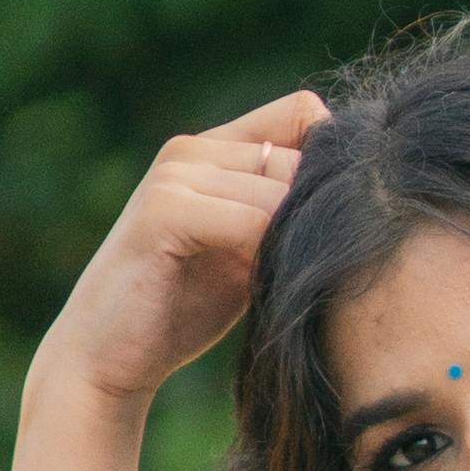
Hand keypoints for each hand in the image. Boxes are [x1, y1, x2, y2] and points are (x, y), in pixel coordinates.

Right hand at [36, 92, 324, 409]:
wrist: (107, 357)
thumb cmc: (180, 309)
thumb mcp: (246, 253)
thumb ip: (282, 218)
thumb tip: (362, 202)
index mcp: (213, 149)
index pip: (303, 113)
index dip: (332, 162)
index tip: (333, 224)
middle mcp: (193, 148)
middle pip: (301, 156)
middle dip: (317, 213)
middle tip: (312, 270)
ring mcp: (175, 175)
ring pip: (280, 190)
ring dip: (293, 242)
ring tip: (281, 286)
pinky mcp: (163, 211)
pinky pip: (250, 221)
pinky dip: (266, 257)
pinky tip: (257, 290)